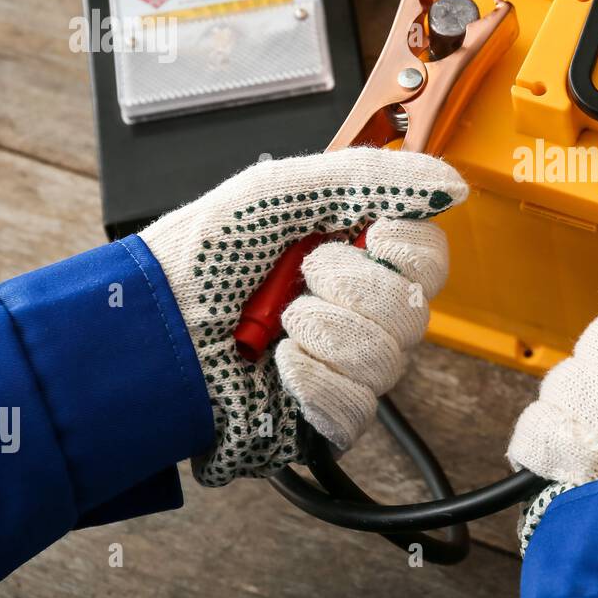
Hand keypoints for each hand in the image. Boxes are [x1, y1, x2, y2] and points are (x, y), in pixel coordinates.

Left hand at [140, 148, 465, 484]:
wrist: (147, 328)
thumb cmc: (197, 258)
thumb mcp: (280, 190)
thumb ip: (368, 177)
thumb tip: (450, 184)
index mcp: (355, 256)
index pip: (430, 258)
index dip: (411, 249)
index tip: (374, 235)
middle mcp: (359, 313)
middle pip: (418, 311)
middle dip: (354, 286)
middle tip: (304, 273)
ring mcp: (345, 368)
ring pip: (390, 359)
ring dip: (325, 330)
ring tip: (277, 323)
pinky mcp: (325, 419)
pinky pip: (357, 405)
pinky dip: (312, 378)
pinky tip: (277, 363)